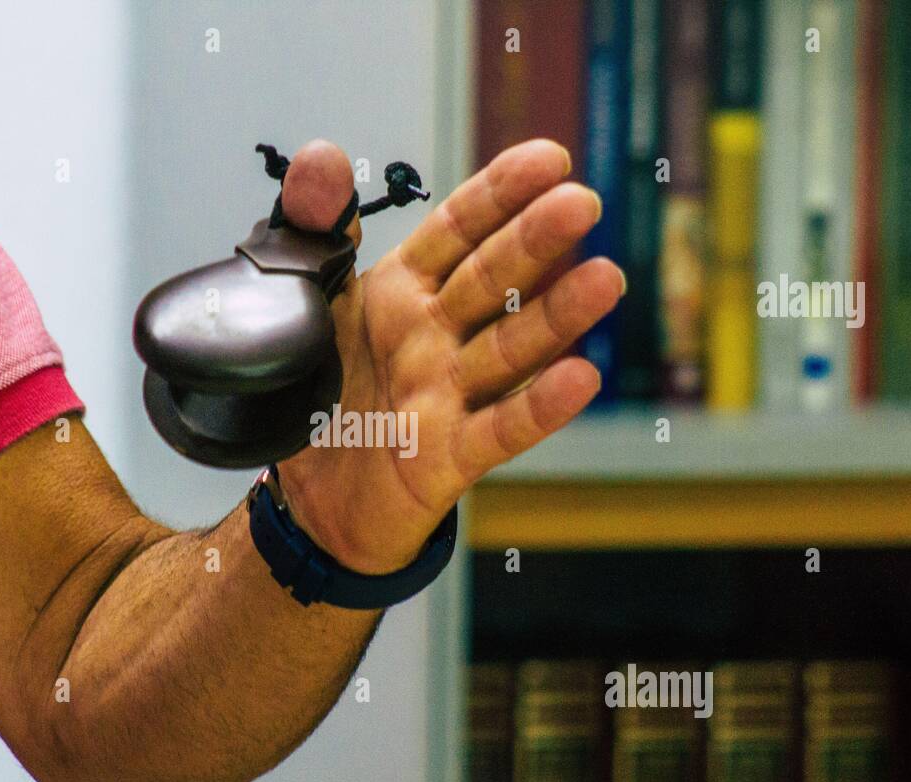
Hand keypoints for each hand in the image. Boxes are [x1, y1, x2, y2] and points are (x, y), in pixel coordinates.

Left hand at [275, 138, 624, 574]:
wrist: (310, 498)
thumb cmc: (320, 393)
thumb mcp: (305, 301)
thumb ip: (315, 229)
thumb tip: (323, 154)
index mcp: (404, 290)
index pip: (459, 230)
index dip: (500, 194)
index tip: (549, 159)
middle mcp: (435, 336)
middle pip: (492, 280)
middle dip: (535, 242)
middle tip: (581, 204)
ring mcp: (448, 394)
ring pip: (509, 349)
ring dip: (556, 316)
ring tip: (605, 279)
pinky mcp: (450, 456)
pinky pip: (500, 429)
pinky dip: (538, 407)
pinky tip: (581, 378)